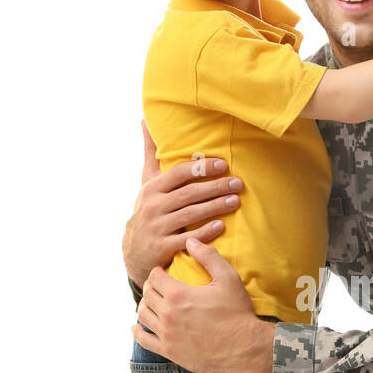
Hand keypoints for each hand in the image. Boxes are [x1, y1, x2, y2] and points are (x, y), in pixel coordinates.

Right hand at [122, 122, 245, 288]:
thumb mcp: (146, 183)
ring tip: (235, 201)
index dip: (201, 168)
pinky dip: (204, 232)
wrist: (134, 251)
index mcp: (152, 188)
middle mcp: (153, 206)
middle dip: (215, 187)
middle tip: (238, 183)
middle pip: (189, 194)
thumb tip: (145, 120)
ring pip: (190, 215)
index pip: (179, 174)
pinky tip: (221, 226)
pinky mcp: (162, 248)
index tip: (223, 164)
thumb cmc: (148, 210)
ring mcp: (157, 228)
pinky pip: (187, 239)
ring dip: (215, 207)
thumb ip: (150, 153)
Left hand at [132, 239, 274, 372]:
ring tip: (154, 303)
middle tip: (160, 286)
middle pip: (147, 294)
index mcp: (178, 294)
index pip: (154, 277)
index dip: (158, 272)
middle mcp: (167, 314)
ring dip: (146, 305)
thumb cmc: (238, 312)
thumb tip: (190, 240)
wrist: (245, 348)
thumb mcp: (228, 279)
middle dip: (151, 287)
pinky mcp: (169, 351)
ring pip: (143, 315)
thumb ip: (208, 257)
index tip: (163, 273)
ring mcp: (166, 334)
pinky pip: (144, 340)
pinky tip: (139, 328)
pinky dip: (138, 332)